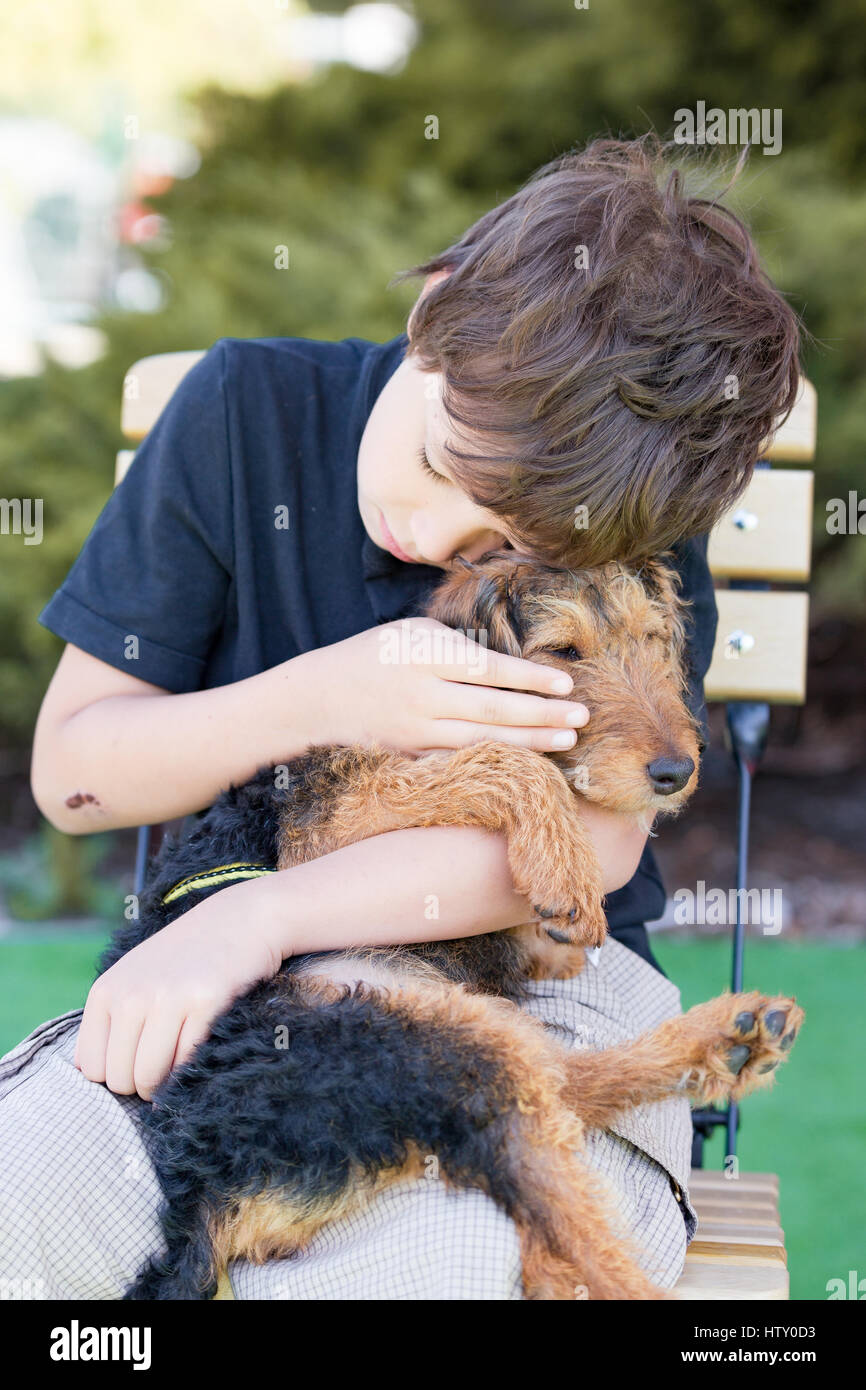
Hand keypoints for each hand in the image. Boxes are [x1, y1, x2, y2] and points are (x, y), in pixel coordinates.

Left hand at [74, 881, 282, 1100]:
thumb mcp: (131, 977)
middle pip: (120, 1079)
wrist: (238, 921)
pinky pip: (186, 1062)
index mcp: (106, 991)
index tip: (138, 1064)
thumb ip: (106, 1020)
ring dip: (165, 1086)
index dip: (116, 1076)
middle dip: (141, 1085)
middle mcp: (131, 995)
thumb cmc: (182, 958)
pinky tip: (199, 1049)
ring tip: (178, 1065)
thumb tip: (85, 1071)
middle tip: (162, 1066)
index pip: (91, 1068)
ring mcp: (168, 999)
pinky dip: (191, 1069)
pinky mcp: (205, 1003)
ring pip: (149, 1078)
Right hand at [305, 618, 588, 755]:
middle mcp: (420, 695)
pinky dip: (498, 761)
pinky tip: (529, 762)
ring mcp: (415, 731)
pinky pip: (463, 761)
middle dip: (542, 714)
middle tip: (583, 716)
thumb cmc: (373, 655)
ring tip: (568, 740)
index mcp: (422, 654)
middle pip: (493, 709)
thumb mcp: (409, 632)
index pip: (488, 668)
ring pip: (483, 741)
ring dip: (531, 742)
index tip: (566, 682)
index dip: (530, 678)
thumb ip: (457, 645)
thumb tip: (512, 659)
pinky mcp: (411, 757)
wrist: (316, 699)